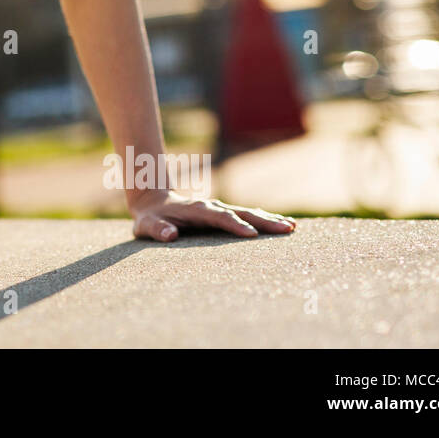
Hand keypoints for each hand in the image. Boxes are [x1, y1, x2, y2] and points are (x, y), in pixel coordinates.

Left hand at [128, 189, 295, 241]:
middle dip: (263, 221)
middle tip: (286, 229)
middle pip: (241, 213)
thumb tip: (170, 234)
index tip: (251, 235)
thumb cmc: (150, 219)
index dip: (234, 225)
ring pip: (248, 213)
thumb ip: (157, 229)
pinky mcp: (225, 214)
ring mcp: (220, 209)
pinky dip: (265, 220)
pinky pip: (248, 216)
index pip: (218, 217)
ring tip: (292, 228)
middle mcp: (212, 207)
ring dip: (269, 220)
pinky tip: (283, 225)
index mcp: (196, 210)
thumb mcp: (146, 225)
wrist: (153, 202)